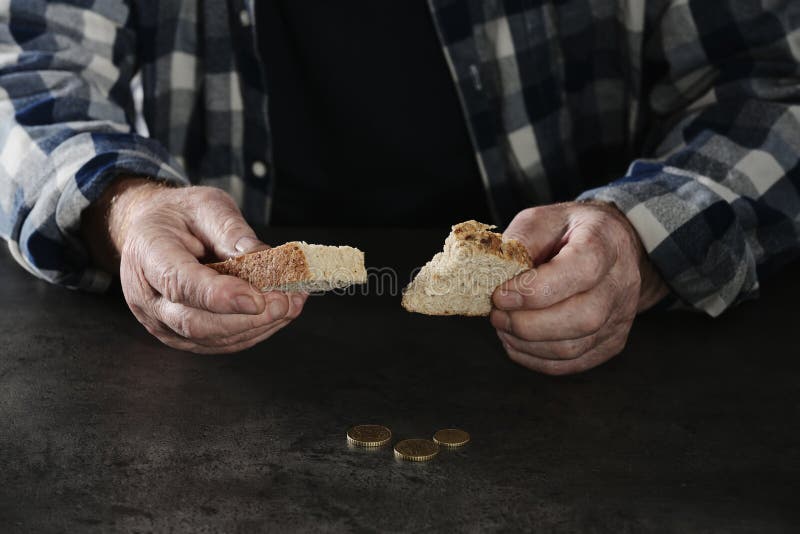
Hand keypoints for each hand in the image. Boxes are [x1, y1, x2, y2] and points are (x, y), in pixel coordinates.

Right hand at [81, 178, 306, 352]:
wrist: (152, 230)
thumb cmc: (179, 215)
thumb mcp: (206, 205)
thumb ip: (231, 230)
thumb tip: (263, 257)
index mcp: (148, 254)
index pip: (180, 284)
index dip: (219, 296)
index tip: (257, 298)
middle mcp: (147, 297)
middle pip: (195, 322)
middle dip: (246, 318)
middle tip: (284, 303)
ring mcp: (161, 322)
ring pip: (210, 339)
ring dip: (256, 327)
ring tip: (290, 305)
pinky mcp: (180, 336)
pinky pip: (217, 343)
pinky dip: (252, 332)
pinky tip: (278, 314)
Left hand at [490, 201, 667, 374]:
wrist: (612, 247)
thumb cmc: (569, 233)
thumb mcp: (542, 219)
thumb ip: (520, 241)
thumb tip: (495, 274)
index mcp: (605, 243)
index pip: (580, 271)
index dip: (535, 290)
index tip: (500, 295)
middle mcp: (620, 283)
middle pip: (582, 317)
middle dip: (528, 324)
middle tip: (496, 315)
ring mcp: (620, 316)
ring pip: (574, 347)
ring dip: (528, 344)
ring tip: (503, 327)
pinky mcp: (611, 341)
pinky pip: (573, 363)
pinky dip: (537, 359)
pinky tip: (517, 342)